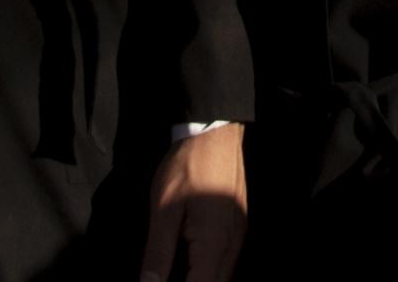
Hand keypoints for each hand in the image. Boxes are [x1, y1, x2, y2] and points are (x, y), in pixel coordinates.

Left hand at [140, 123, 244, 281]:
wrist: (215, 131)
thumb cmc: (187, 167)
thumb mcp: (164, 210)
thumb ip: (158, 253)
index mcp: (214, 244)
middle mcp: (233, 247)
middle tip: (163, 279)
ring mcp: (240, 238)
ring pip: (224, 278)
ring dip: (202, 279)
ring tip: (177, 273)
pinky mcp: (239, 228)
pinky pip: (227, 264)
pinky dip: (209, 272)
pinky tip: (192, 267)